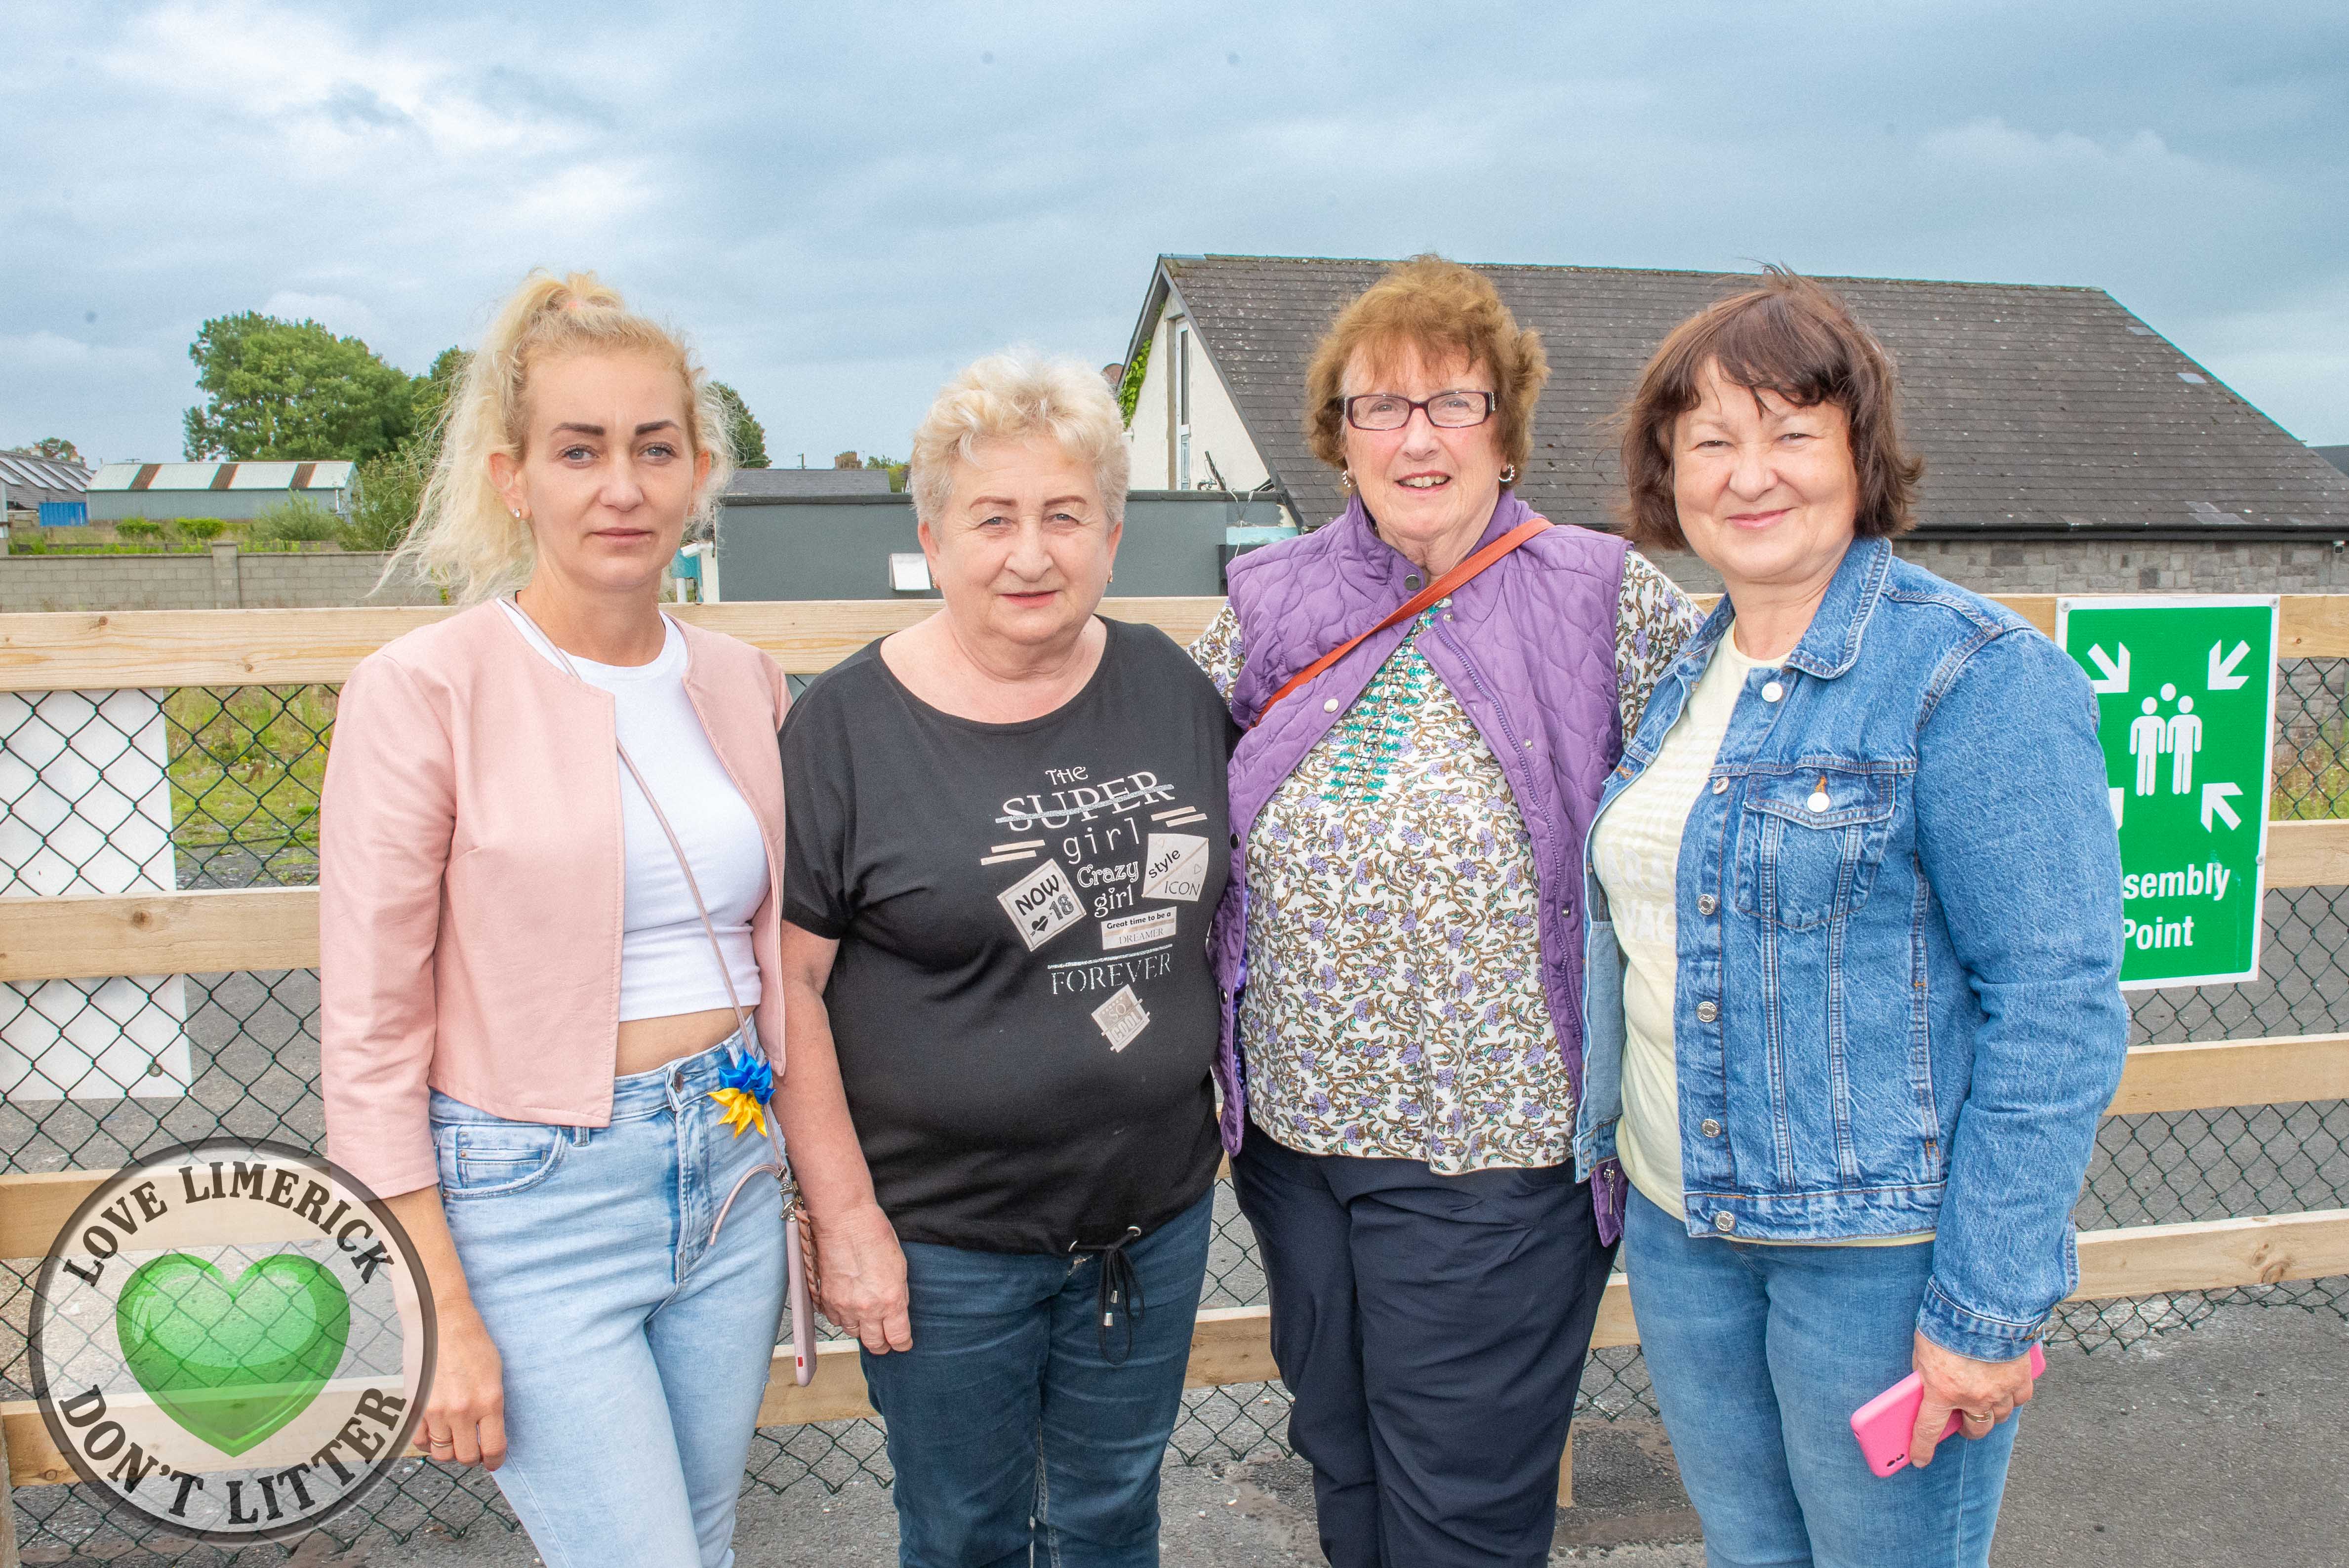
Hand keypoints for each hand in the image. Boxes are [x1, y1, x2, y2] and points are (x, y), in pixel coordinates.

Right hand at [415, 1302, 506, 1469]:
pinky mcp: (415, 1406)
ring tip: (454, 1439)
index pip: (493, 1448)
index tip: (493, 1462)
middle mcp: (462, 1410)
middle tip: (474, 1450)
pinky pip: (419, 1440)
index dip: (494, 1461)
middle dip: (472, 1457)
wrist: (440, 1321)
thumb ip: (492, 1406)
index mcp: (489, 1401)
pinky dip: (427, 1442)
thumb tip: (491, 1433)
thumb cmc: (472, 1343)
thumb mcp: (495, 1374)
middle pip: (465, 1457)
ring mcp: (436, 1410)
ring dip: (449, 1451)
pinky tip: (435, 1431)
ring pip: (441, 1453)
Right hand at [812, 1202, 912, 1354]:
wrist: (845, 1222)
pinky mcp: (827, 1300)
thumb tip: (897, 1311)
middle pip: (874, 1344)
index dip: (902, 1344)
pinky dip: (843, 1318)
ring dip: (861, 1330)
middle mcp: (867, 1309)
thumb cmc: (875, 1236)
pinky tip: (848, 1307)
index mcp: (891, 1301)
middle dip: (882, 1344)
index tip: (903, 1343)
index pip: (898, 1338)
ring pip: (853, 1334)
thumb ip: (898, 1294)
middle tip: (885, 1340)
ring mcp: (844, 1306)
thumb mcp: (900, 1267)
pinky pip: (835, 1320)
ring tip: (866, 1319)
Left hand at [1909, 1332, 2034, 1468]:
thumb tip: (1925, 1387)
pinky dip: (2012, 1397)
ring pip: (1999, 1416)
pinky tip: (2006, 1389)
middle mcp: (1973, 1397)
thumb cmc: (1947, 1322)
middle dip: (1967, 1429)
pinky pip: (2019, 1399)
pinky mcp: (2020, 1378)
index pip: (1928, 1429)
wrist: (1982, 1304)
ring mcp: (1999, 1390)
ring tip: (1985, 1403)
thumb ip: (1925, 1373)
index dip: (1921, 1448)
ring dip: (1991, 1413)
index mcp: (1943, 1390)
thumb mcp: (1922, 1350)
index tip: (1918, 1460)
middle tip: (1962, 1421)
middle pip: (1974, 1429)